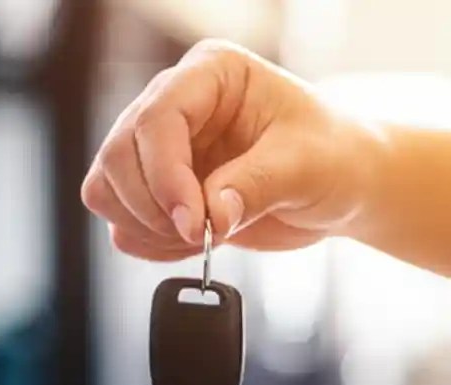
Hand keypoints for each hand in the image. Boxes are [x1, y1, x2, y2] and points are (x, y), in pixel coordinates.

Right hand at [81, 39, 381, 260]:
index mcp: (211, 74)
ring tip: (203, 237)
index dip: (166, 175)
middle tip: (201, 234)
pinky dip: (150, 242)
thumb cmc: (334, 156)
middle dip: (153, 206)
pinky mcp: (160, 189)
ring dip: (145, 225)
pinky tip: (193, 244)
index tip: (194, 222)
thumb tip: (210, 216)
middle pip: (119, 154)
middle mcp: (176, 104)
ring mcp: (163, 149)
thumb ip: (255, 186)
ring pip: (107, 187)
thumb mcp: (307, 166)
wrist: (343, 186)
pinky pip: (122, 219)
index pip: (157, 118)